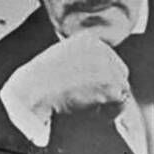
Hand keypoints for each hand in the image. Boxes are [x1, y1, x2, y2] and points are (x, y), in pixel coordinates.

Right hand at [0, 34, 131, 147]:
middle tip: (89, 102)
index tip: (90, 91)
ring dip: (107, 103)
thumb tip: (97, 81)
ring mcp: (106, 66)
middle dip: (109, 90)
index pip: (110, 61)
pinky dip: (107, 113)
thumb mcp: (62, 61)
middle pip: (120, 74)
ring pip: (121, 91)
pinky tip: (86, 111)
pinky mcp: (109, 85)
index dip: (101, 80)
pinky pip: (119, 105)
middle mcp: (101, 48)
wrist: (31, 92)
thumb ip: (81, 64)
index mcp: (88, 40)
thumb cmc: (39, 83)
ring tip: (83, 107)